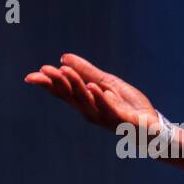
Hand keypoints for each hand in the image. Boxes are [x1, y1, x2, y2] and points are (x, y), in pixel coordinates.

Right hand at [24, 53, 156, 131]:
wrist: (152, 126)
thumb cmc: (129, 106)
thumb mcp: (108, 83)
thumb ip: (88, 72)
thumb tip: (64, 57)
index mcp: (86, 101)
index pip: (63, 92)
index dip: (47, 84)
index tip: (31, 76)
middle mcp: (91, 111)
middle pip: (71, 95)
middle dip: (58, 82)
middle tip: (45, 70)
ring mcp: (105, 117)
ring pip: (87, 100)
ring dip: (76, 85)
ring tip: (65, 71)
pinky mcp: (121, 120)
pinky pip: (109, 109)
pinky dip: (102, 98)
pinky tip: (94, 87)